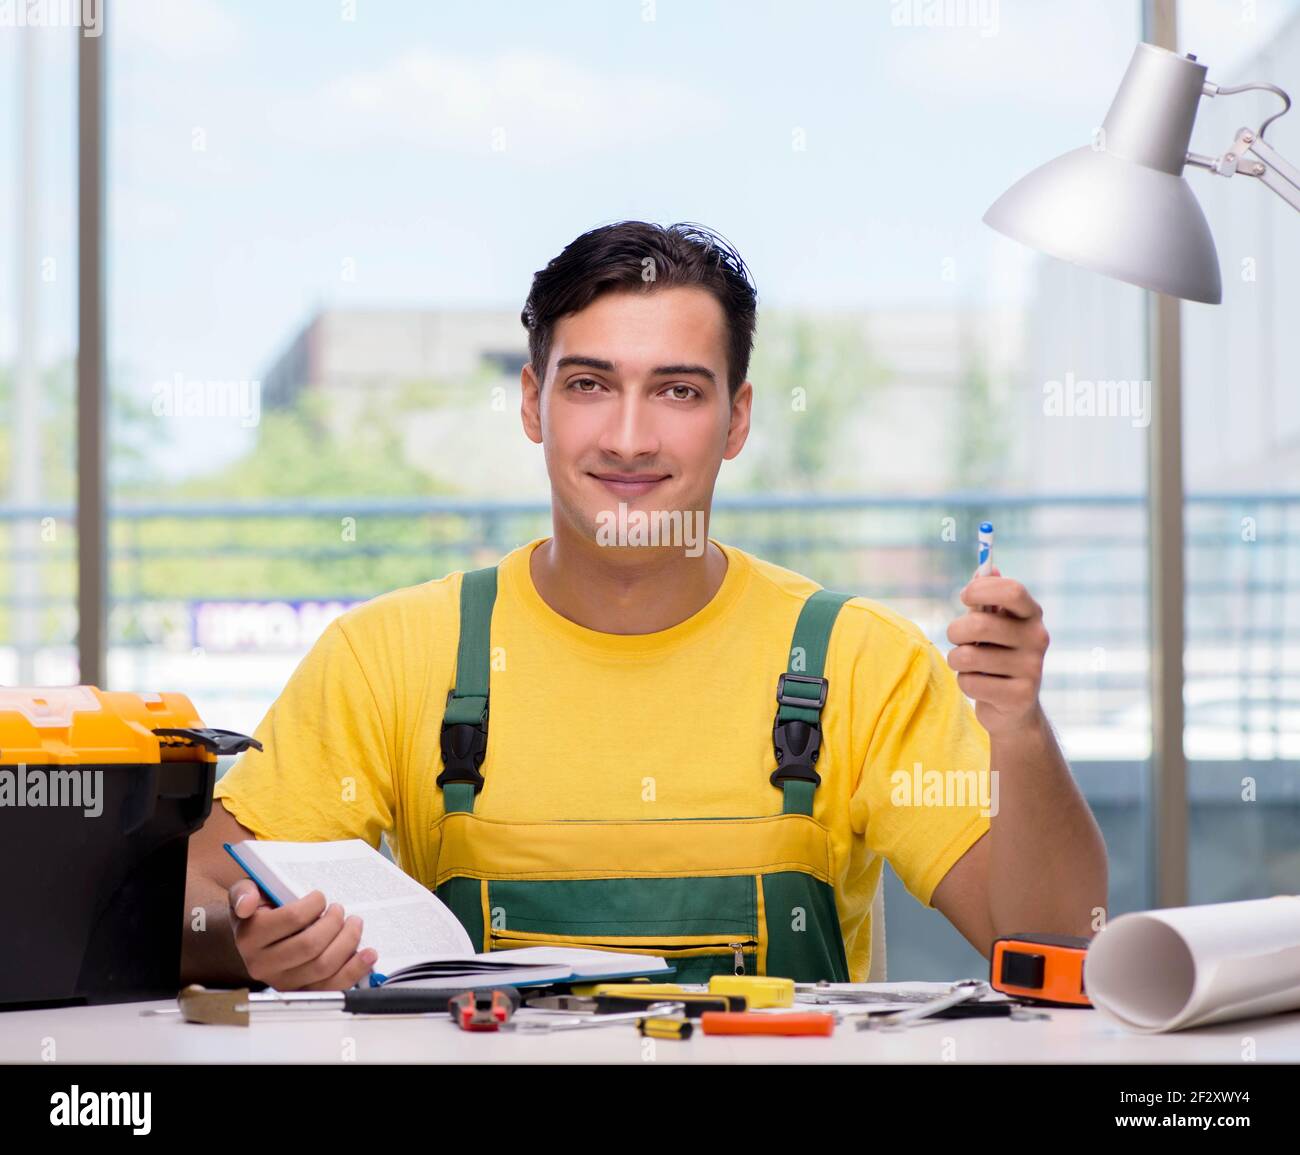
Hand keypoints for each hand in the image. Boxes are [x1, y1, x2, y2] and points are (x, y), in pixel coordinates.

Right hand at [228, 880, 377, 990]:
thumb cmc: (258, 910)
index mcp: (249, 938)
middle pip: (309, 945)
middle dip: (333, 922)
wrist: (256, 937)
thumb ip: (243, 892)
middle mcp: (262, 965)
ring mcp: (284, 982)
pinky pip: (333, 987)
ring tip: (354, 923)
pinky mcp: (303, 992)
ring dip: (348, 941)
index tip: (320, 896)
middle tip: (339, 909)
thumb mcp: (246, 893)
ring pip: (324, 966)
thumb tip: (247, 904)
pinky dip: (355, 969)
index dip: (313, 904)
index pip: (290, 919)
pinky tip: (368, 953)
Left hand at [946, 564, 1050, 735]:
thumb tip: (988, 568)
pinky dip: (966, 684)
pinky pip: (971, 683)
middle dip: (955, 631)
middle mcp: (1038, 638)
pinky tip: (981, 686)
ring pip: (967, 656)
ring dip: (956, 660)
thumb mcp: (993, 624)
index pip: (1012, 591)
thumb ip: (987, 597)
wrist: (1014, 707)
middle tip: (956, 638)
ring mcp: (1032, 668)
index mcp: (1032, 615)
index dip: (981, 589)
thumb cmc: (996, 654)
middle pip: (980, 624)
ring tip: (968, 664)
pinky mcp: (1020, 696)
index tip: (964, 597)